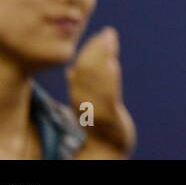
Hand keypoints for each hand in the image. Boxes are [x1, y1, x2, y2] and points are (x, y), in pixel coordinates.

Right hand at [67, 27, 134, 157]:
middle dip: (97, 50)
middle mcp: (83, 104)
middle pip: (87, 73)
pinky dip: (108, 78)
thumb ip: (80, 89)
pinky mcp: (108, 119)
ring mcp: (95, 111)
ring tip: (110, 39)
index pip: (82, 71)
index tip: (101, 35)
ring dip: (104, 57)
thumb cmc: (97, 128)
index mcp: (79, 98)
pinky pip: (107, 96)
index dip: (90, 51)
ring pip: (96, 80)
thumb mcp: (86, 106)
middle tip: (108, 33)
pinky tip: (113, 63)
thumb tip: (72, 71)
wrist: (104, 151)